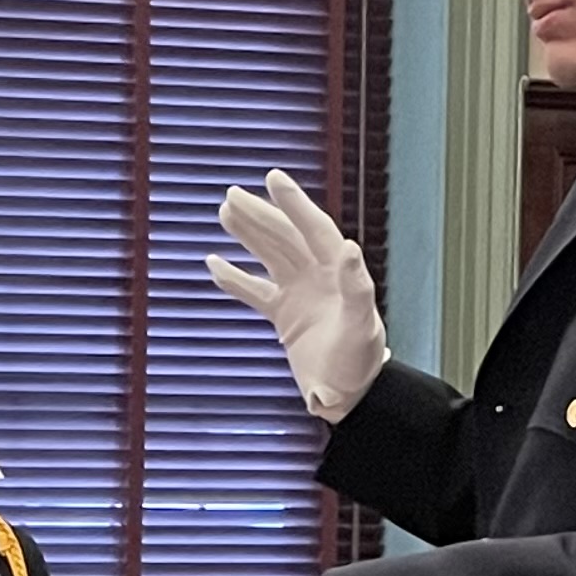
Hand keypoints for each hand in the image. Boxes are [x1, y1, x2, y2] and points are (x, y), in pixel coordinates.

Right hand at [206, 170, 388, 421]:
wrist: (347, 396)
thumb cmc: (359, 363)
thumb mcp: (362, 327)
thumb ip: (356, 289)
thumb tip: (348, 248)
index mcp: (337, 274)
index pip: (313, 229)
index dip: (294, 204)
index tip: (273, 179)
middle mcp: (317, 277)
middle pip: (285, 237)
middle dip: (260, 215)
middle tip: (232, 194)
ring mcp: (299, 294)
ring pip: (268, 256)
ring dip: (247, 235)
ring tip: (224, 211)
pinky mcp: (284, 316)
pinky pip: (255, 292)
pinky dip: (234, 279)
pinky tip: (213, 263)